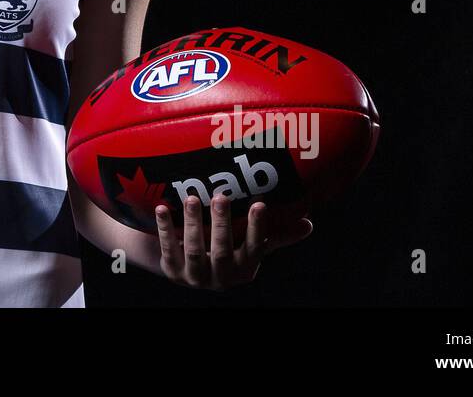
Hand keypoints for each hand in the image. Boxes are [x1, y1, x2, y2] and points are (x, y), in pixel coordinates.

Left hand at [155, 194, 312, 289]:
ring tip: (191, 197)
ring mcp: (195, 277)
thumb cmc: (225, 249)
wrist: (185, 265)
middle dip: (222, 223)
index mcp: (244, 268)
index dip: (257, 228)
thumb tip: (309, 224)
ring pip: (194, 251)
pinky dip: (165, 229)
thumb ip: (276, 236)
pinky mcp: (172, 271)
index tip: (259, 204)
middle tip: (220, 195)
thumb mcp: (249, 246)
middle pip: (222, 249)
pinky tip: (163, 208)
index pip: (254, 248)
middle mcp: (222, 276)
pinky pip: (167, 249)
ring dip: (193, 224)